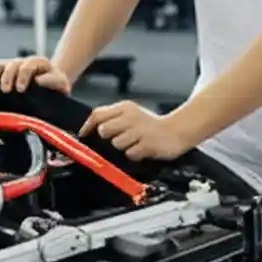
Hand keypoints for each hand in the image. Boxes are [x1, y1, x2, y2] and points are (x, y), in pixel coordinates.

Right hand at [0, 56, 71, 94]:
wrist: (54, 84)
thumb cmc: (57, 85)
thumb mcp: (61, 83)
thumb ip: (53, 81)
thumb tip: (38, 81)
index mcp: (39, 63)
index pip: (28, 66)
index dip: (23, 77)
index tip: (20, 89)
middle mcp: (25, 62)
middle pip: (13, 65)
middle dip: (8, 77)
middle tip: (6, 90)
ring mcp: (15, 66)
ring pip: (3, 65)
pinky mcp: (8, 71)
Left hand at [78, 101, 193, 160]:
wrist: (177, 131)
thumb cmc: (150, 125)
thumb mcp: (131, 113)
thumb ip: (112, 117)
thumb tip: (89, 129)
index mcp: (125, 107)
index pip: (97, 114)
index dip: (87, 126)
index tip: (84, 136)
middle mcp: (132, 116)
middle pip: (104, 130)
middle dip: (108, 138)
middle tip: (119, 139)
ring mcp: (140, 130)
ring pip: (116, 143)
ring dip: (122, 148)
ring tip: (134, 144)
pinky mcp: (148, 144)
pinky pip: (130, 154)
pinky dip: (134, 155)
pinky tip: (141, 150)